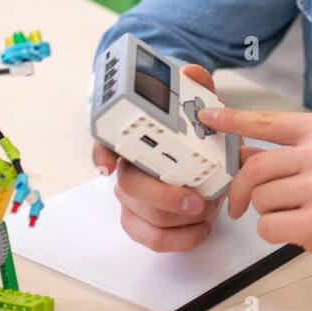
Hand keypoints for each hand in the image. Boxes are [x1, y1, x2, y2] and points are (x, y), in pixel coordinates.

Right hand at [92, 64, 257, 252]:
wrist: (208, 158)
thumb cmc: (198, 133)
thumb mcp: (204, 106)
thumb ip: (199, 87)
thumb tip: (191, 72)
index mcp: (135, 141)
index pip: (105, 142)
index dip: (102, 153)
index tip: (108, 163)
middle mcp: (128, 170)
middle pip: (129, 187)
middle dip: (162, 195)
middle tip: (195, 198)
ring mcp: (134, 200)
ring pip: (144, 216)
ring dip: (180, 218)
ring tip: (209, 208)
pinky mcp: (145, 224)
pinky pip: (155, 239)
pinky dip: (182, 238)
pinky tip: (203, 227)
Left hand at [198, 108, 311, 278]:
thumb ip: (296, 149)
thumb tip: (245, 150)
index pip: (267, 121)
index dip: (232, 120)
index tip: (209, 117)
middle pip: (254, 166)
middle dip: (242, 188)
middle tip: (242, 202)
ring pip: (259, 198)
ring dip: (268, 212)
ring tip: (297, 214)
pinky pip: (268, 226)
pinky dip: (276, 232)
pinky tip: (301, 230)